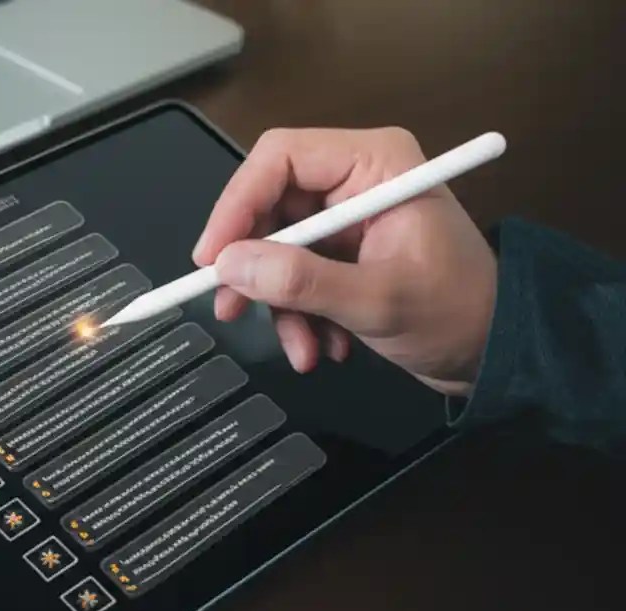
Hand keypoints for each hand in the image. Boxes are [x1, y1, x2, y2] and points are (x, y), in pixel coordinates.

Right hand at [193, 127, 497, 395]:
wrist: (496, 353)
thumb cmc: (458, 314)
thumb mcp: (376, 301)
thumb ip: (301, 281)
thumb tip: (231, 266)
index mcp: (376, 163)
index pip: (279, 158)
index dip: (236, 204)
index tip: (213, 258)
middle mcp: (357, 179)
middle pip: (269, 204)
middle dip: (254, 266)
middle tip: (229, 308)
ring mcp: (348, 216)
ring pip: (275, 247)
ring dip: (279, 303)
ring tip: (302, 348)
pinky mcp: (342, 250)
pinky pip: (292, 273)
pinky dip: (297, 314)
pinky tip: (322, 346)